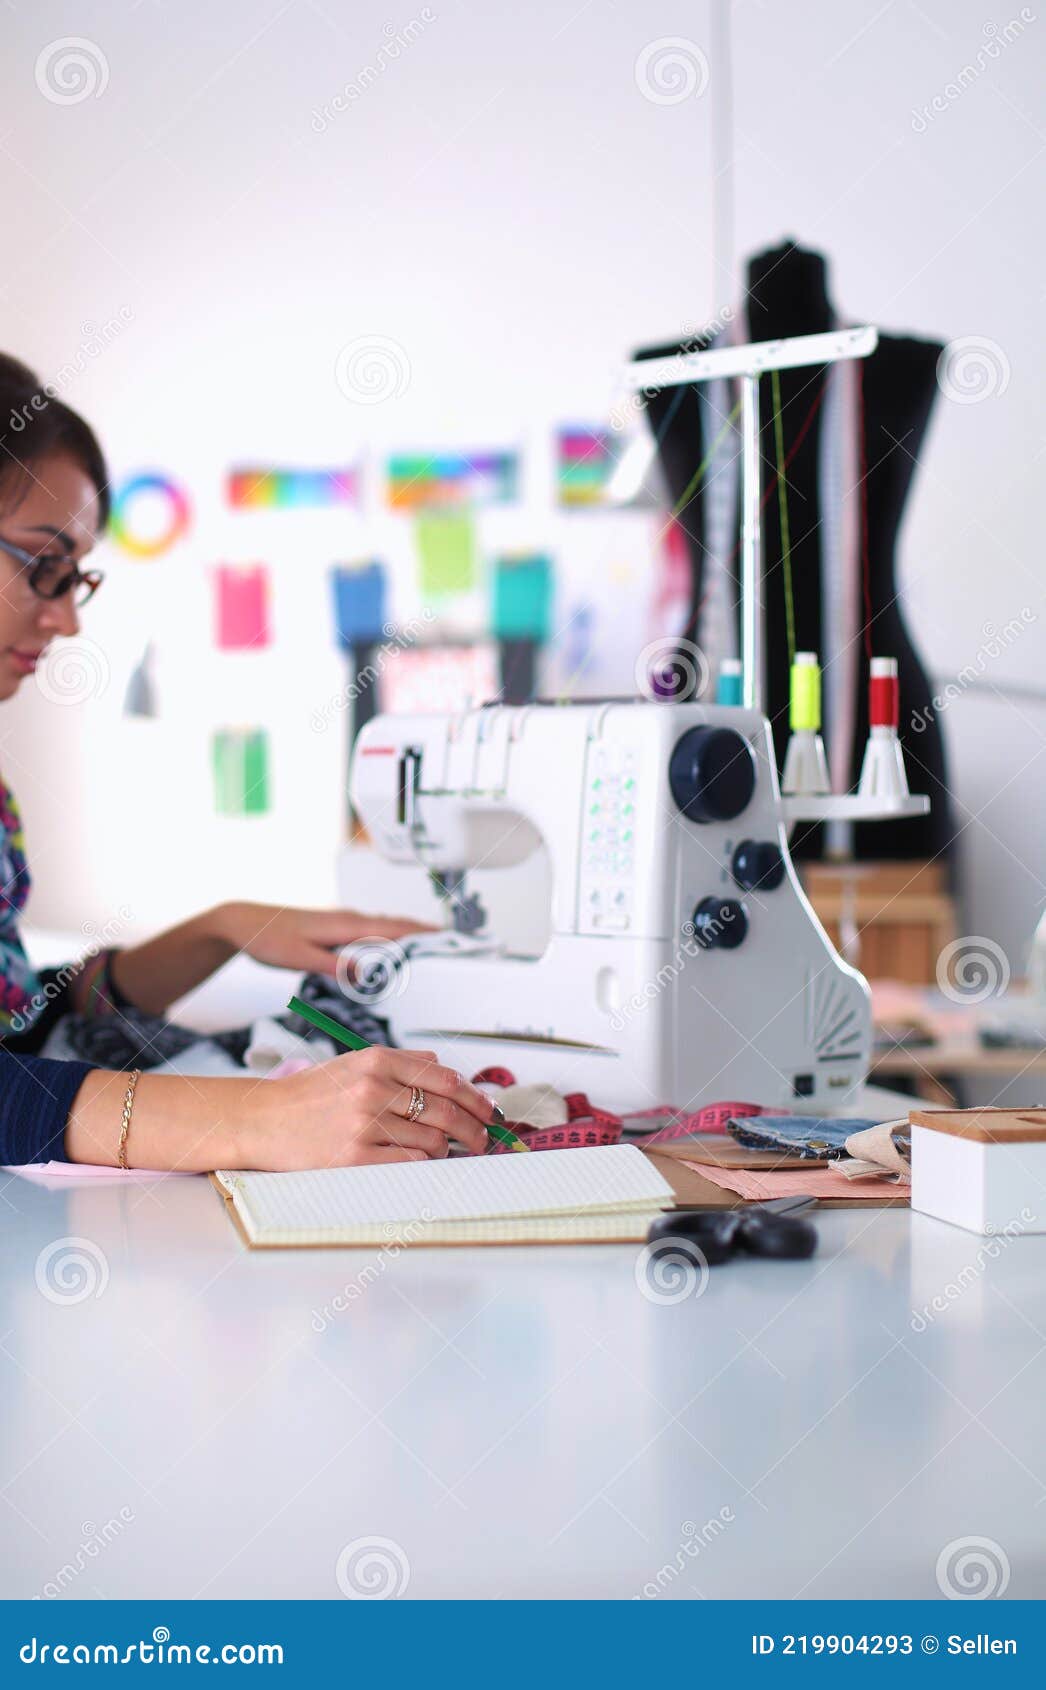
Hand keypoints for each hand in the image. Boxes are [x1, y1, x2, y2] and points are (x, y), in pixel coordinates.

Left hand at [212, 901, 436, 975]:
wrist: (244, 924)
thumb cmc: (268, 938)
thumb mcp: (300, 957)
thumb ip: (333, 965)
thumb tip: (364, 974)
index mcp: (345, 925)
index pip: (394, 928)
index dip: (424, 932)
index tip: (450, 938)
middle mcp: (348, 920)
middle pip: (397, 925)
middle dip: (426, 933)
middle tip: (455, 944)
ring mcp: (343, 923)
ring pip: (385, 927)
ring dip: (410, 934)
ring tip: (434, 946)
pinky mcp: (336, 930)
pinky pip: (373, 932)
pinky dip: (391, 937)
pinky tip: (393, 948)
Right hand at [242, 1046, 495, 1169]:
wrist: (261, 1120)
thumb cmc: (308, 1095)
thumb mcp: (352, 1063)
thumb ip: (400, 1062)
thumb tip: (442, 1065)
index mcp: (375, 1060)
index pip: (445, 1079)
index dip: (476, 1097)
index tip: (489, 1110)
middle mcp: (372, 1088)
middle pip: (446, 1111)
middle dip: (474, 1129)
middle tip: (483, 1139)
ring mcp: (363, 1124)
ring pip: (431, 1141)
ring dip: (446, 1150)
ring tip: (445, 1152)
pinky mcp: (354, 1158)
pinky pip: (409, 1163)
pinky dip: (424, 1164)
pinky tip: (423, 1162)